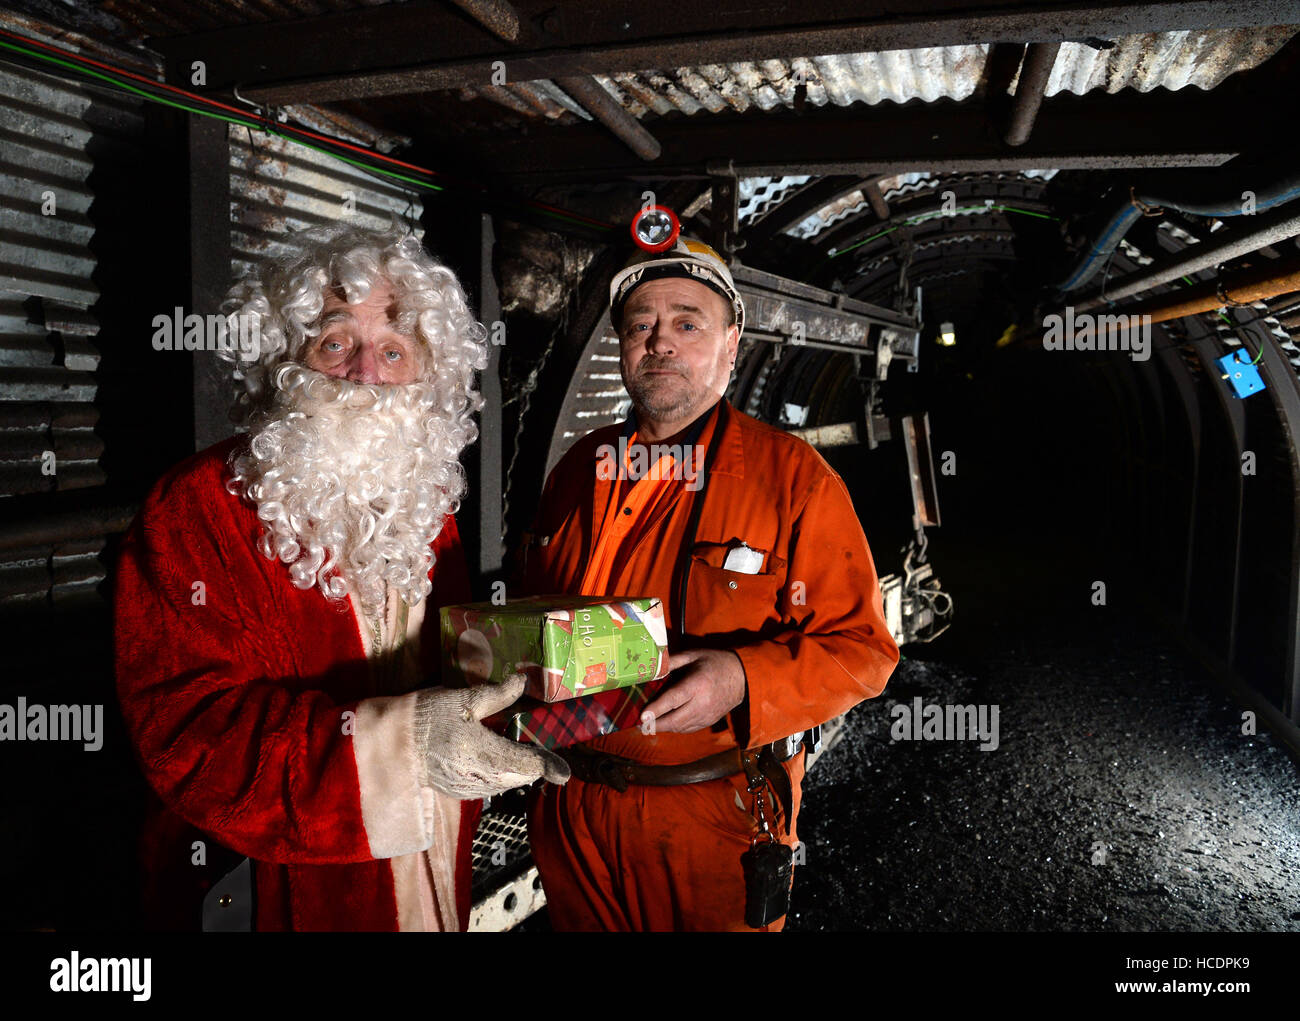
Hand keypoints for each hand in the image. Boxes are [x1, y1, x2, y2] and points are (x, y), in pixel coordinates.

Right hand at [414, 674, 569, 798]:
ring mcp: (468, 789)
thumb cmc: (429, 717)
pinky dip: (497, 775)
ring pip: (504, 784)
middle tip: (541, 752)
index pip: (526, 765)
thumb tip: (522, 681)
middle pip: (519, 777)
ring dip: (515, 771)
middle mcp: (478, 778)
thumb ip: (498, 695)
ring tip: (518, 752)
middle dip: (532, 764)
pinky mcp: (459, 791)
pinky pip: (488, 787)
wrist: (394, 742)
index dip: (547, 766)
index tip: (564, 772)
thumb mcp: (464, 700)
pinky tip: (493, 759)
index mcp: (483, 754)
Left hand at [641, 648, 745, 734]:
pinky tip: (667, 723)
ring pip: (681, 728)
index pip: (673, 700)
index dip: (656, 710)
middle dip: (656, 724)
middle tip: (640, 724)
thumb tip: (652, 669)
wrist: (742, 677)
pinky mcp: (710, 721)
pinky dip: (676, 728)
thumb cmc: (715, 662)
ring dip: (664, 728)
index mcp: (697, 684)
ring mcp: (707, 715)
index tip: (642, 717)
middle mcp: (703, 703)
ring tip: (650, 725)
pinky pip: (689, 729)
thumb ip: (672, 662)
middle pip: (675, 720)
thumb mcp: (693, 655)